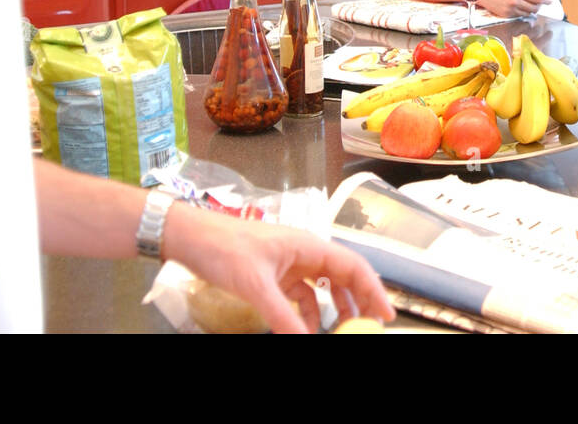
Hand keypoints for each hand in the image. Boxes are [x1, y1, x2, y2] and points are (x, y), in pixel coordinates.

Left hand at [168, 206, 394, 333]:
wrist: (191, 237)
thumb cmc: (224, 248)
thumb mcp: (256, 285)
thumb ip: (284, 316)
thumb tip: (307, 339)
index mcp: (309, 245)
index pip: (353, 266)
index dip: (373, 290)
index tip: (386, 314)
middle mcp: (305, 252)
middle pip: (343, 276)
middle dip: (360, 301)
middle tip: (372, 326)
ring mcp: (290, 262)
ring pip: (324, 287)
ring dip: (336, 308)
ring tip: (345, 331)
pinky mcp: (275, 274)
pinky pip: (302, 295)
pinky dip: (309, 312)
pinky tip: (308, 327)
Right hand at [477, 0, 548, 17]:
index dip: (546, 0)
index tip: (550, 0)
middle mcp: (515, 1)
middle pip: (535, 7)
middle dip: (539, 5)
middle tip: (540, 1)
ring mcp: (510, 9)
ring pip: (528, 13)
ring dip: (532, 9)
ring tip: (531, 4)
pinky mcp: (505, 15)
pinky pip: (519, 15)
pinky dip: (523, 12)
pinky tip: (521, 7)